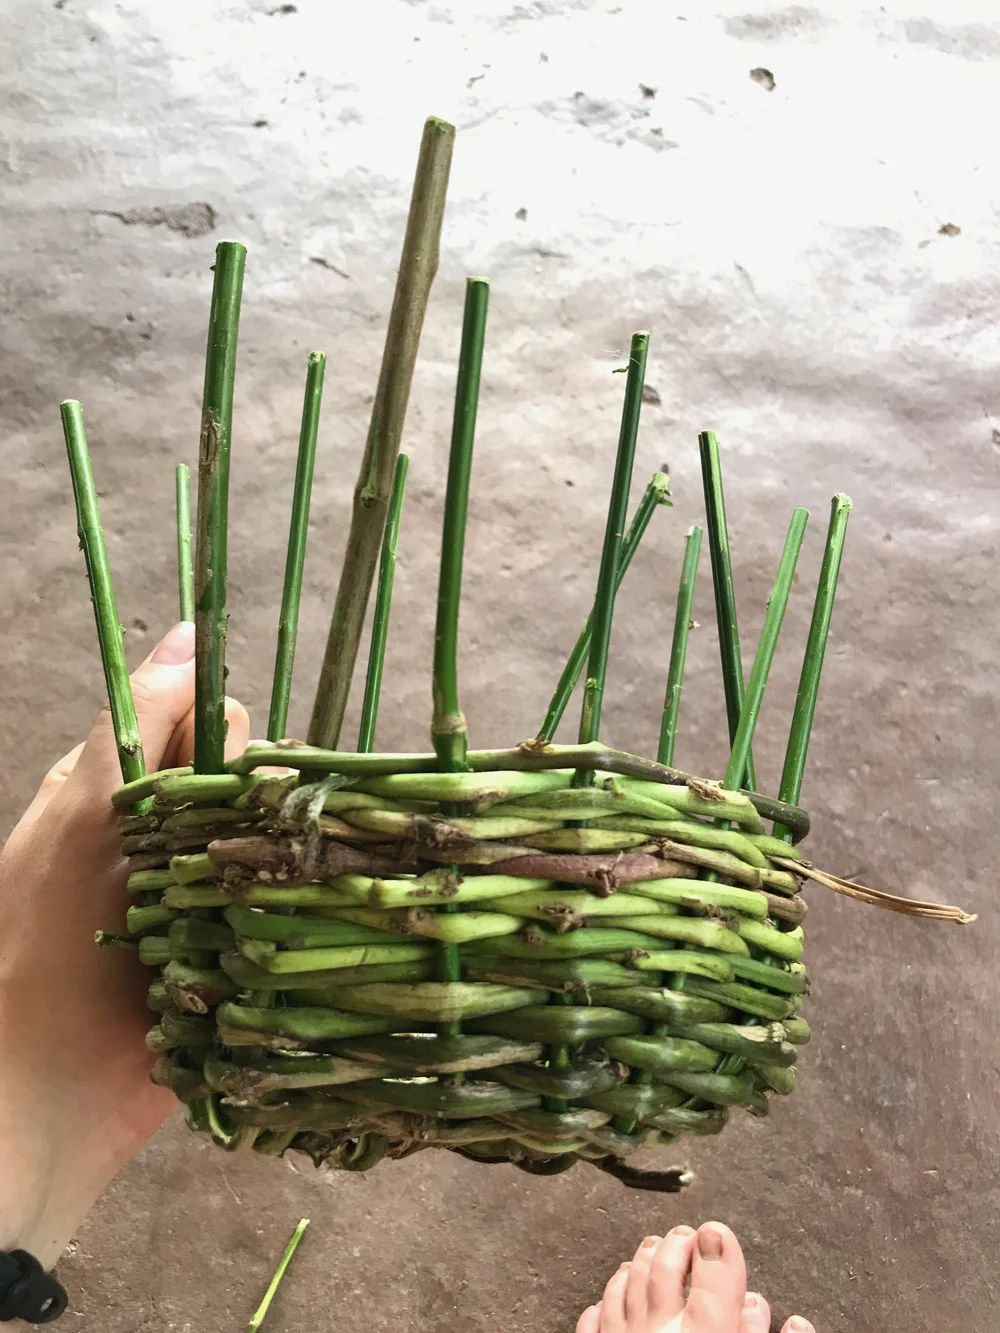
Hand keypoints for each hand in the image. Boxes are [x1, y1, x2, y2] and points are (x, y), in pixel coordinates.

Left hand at [0, 623, 249, 1266]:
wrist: (42, 1094)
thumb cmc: (42, 939)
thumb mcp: (81, 814)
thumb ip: (138, 725)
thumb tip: (192, 633)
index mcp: (121, 796)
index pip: (195, 723)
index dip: (218, 725)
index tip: (235, 752)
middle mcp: (166, 839)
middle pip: (244, 778)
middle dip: (253, 795)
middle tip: (225, 845)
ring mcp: (205, 898)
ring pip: (273, 838)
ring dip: (281, 851)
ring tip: (275, 877)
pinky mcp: (236, 953)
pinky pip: (284, 906)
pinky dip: (297, 903)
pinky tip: (317, 903)